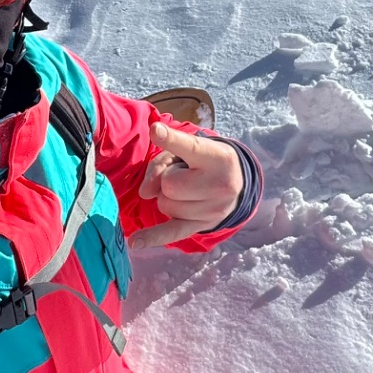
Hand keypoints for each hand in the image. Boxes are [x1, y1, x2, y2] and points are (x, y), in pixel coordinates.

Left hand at [130, 121, 243, 249]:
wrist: (237, 183)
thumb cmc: (205, 162)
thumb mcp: (189, 151)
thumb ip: (162, 163)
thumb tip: (144, 193)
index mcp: (217, 157)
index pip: (189, 147)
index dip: (170, 139)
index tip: (155, 130)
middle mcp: (220, 185)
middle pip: (169, 184)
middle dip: (168, 179)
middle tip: (184, 175)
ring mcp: (212, 210)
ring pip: (165, 205)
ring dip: (167, 197)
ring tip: (186, 190)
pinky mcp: (202, 227)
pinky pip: (171, 233)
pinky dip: (152, 237)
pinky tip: (136, 242)